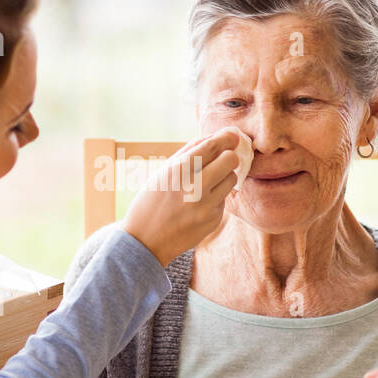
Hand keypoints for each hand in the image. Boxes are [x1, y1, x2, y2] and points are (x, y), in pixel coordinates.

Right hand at [122, 128, 241, 266]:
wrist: (145, 241)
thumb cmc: (150, 202)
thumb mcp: (162, 172)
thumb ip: (187, 152)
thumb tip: (212, 136)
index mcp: (178, 171)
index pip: (212, 146)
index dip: (227, 138)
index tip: (232, 137)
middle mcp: (194, 187)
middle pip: (230, 160)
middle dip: (229, 156)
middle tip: (224, 158)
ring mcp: (206, 206)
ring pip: (231, 179)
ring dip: (224, 177)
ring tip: (209, 183)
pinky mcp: (213, 220)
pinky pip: (223, 200)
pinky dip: (216, 198)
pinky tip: (199, 204)